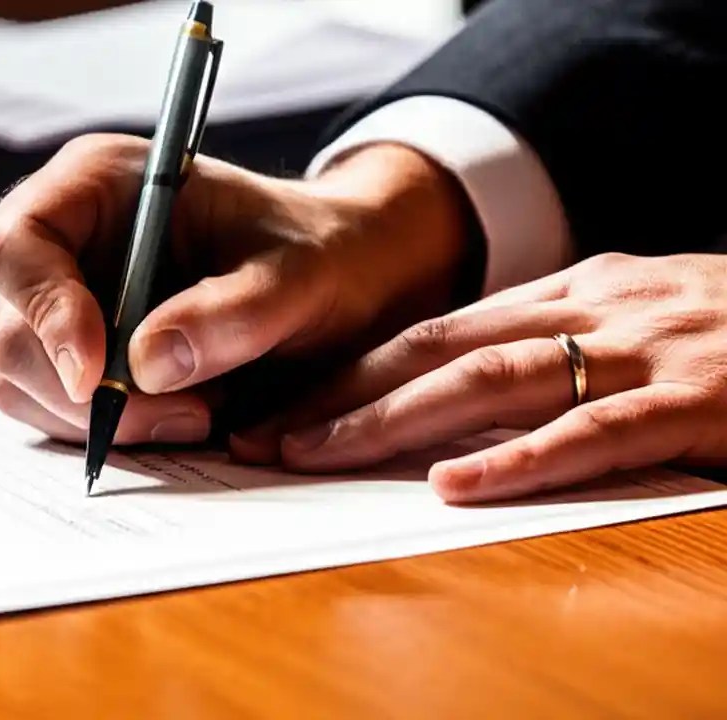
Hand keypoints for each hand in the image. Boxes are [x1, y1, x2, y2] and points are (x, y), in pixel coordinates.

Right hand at [0, 134, 467, 444]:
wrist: (339, 284)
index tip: (98, 375)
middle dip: (87, 389)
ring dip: (102, 419)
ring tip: (202, 410)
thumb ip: (232, 311)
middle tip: (189, 413)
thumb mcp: (298, 275)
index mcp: (97, 182)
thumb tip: (146, 365)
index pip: (17, 243)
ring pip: (22, 381)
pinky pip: (51, 412)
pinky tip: (179, 416)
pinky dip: (108, 432)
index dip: (44, 311)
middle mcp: (63, 240)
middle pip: (13, 327)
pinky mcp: (71, 358)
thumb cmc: (319, 255)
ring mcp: (59, 303)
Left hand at [267, 252, 726, 502]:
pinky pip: (594, 433)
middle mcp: (591, 309)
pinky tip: (453, 486)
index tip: (280, 406)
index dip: (348, 369)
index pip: (431, 330)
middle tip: (264, 437)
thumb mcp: (632, 322)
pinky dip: (519, 460)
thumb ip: (551, 347)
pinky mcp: (698, 400)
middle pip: (436, 349)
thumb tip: (453, 391)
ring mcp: (642, 351)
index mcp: (569, 292)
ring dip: (390, 421)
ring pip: (491, 381)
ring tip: (316, 454)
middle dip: (341, 395)